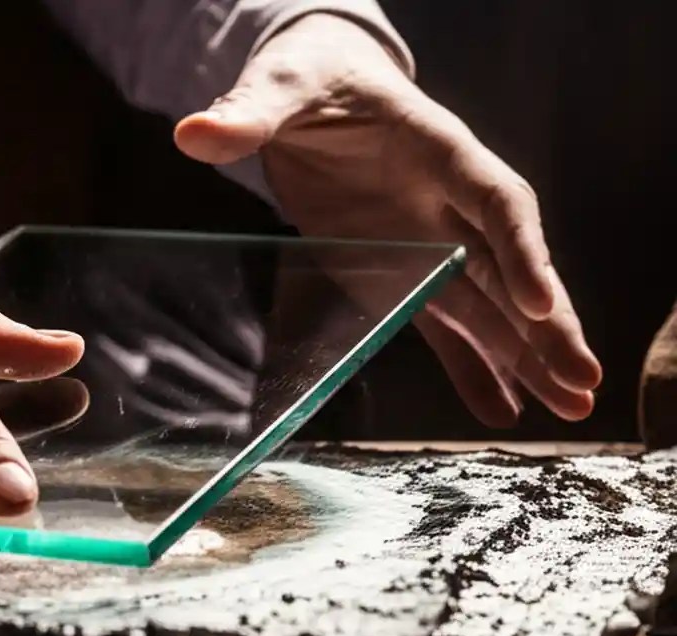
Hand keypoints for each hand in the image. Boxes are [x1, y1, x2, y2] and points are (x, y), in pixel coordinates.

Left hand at [173, 13, 600, 426]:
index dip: (520, 252)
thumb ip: (247, 116)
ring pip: (489, 306)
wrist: (310, 94)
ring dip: (527, 357)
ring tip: (568, 408)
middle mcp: (447, 203)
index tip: (539, 304)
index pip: (494, 200)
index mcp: (437, 149)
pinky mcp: (402, 275)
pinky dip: (472, 367)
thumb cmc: (308, 83)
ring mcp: (430, 244)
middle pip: (510, 266)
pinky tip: (502, 409)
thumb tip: (196, 134)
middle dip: (548, 324)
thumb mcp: (279, 90)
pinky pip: (444, 326)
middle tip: (584, 381)